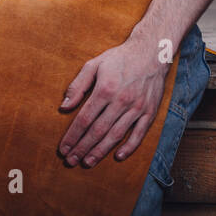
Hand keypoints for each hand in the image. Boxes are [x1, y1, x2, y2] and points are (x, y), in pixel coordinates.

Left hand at [58, 33, 169, 167]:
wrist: (152, 52)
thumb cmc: (120, 58)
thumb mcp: (94, 64)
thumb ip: (77, 85)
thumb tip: (63, 107)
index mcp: (105, 89)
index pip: (84, 119)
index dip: (72, 136)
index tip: (63, 149)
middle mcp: (121, 101)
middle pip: (97, 131)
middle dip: (82, 148)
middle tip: (71, 162)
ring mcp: (137, 108)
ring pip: (116, 135)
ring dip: (100, 151)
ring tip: (87, 162)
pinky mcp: (149, 111)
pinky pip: (139, 134)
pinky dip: (129, 147)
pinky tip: (117, 156)